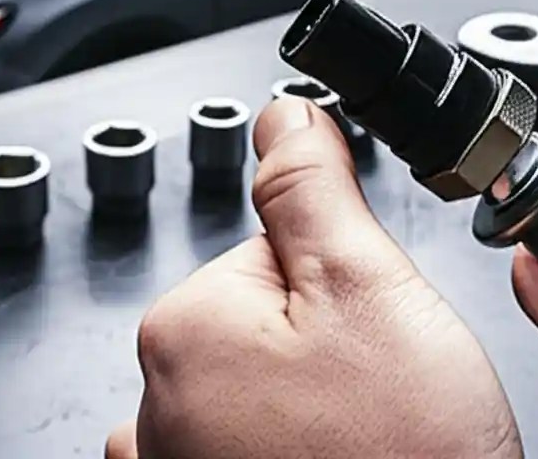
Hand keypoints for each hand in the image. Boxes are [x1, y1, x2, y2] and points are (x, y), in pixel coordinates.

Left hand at [106, 99, 522, 458]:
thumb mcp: (372, 291)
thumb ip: (312, 188)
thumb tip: (281, 112)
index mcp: (183, 330)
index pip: (277, 251)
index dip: (348, 285)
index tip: (378, 337)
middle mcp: (155, 408)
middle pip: (270, 325)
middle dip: (333, 351)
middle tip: (383, 402)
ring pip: (272, 395)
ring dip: (321, 413)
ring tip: (368, 448)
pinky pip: (254, 452)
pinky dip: (296, 456)